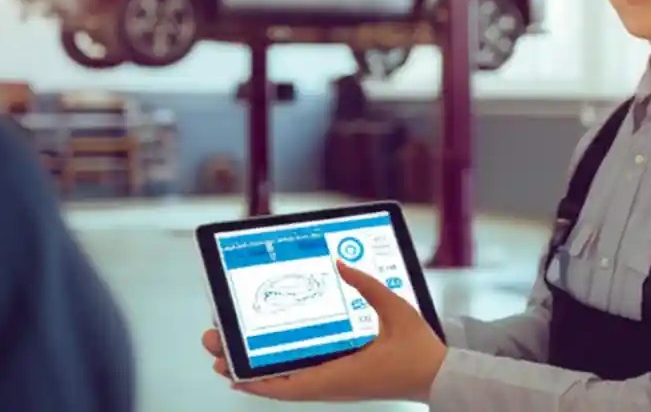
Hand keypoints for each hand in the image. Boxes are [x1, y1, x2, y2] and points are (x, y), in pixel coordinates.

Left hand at [202, 260, 447, 402]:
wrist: (438, 376)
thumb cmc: (419, 349)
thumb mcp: (396, 310)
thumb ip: (367, 286)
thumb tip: (339, 264)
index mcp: (342, 376)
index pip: (289, 386)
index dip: (255, 380)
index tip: (227, 367)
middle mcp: (333, 386)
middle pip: (276, 384)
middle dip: (240, 365)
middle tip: (212, 343)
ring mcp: (335, 386)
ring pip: (284, 384)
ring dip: (254, 369)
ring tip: (225, 351)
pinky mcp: (341, 381)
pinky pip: (300, 381)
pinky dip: (276, 373)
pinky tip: (264, 359)